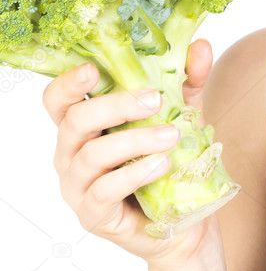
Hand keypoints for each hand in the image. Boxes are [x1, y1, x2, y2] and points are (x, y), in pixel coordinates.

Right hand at [43, 39, 222, 267]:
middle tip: (154, 99)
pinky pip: (104, 190)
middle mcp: (72, 154)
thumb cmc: (173, 167)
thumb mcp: (183, 118)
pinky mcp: (92, 215)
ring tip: (171, 136)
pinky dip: (133, 174)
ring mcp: (78, 186)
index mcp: (85, 127)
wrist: (187, 224)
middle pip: (74, 121)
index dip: (69, 82)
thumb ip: (187, 83)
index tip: (94, 68)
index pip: (59, 100)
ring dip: (133, 140)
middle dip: (114, 105)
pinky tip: (161, 165)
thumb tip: (200, 45)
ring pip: (91, 155)